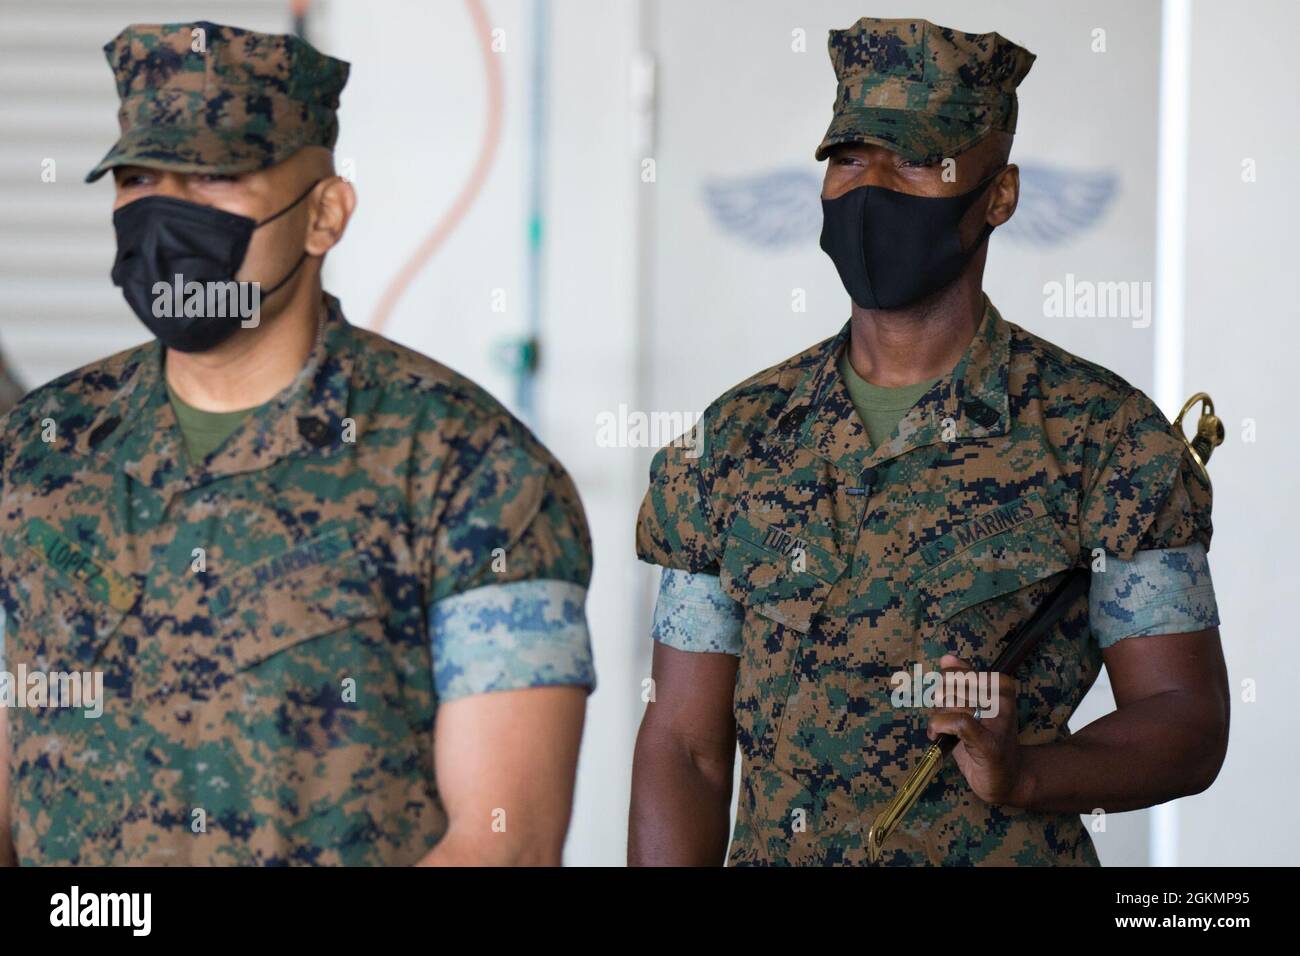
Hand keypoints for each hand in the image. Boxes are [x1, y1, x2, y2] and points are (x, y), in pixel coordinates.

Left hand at [926, 654, 1027, 805]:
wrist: (1007, 777)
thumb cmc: (983, 741)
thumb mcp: (970, 707)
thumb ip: (959, 682)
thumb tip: (947, 658)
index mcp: (1000, 685)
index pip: (956, 672)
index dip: (945, 688)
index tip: (949, 702)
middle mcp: (1002, 699)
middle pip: (951, 687)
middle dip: (942, 705)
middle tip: (949, 721)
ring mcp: (997, 721)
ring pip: (952, 703)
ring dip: (940, 719)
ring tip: (946, 731)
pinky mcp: (989, 743)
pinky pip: (957, 722)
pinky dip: (940, 727)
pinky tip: (938, 736)